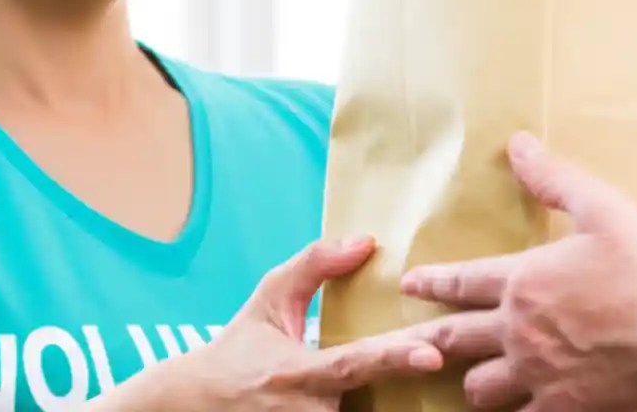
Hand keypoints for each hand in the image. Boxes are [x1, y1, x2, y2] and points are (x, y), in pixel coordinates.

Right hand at [180, 237, 443, 409]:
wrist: (195, 407)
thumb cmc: (240, 351)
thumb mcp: (269, 300)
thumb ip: (315, 265)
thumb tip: (366, 241)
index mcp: (299, 375)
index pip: (353, 364)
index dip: (394, 359)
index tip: (433, 355)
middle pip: (373, 404)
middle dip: (406, 389)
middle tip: (441, 365)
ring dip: (391, 405)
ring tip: (413, 383)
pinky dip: (369, 410)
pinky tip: (384, 397)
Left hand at [401, 132, 636, 410]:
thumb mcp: (601, 207)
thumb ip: (554, 178)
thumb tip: (518, 144)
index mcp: (523, 281)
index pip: (462, 281)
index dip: (432, 282)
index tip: (410, 283)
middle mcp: (518, 330)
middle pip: (455, 336)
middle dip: (430, 334)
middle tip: (408, 337)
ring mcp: (537, 373)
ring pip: (479, 388)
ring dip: (475, 380)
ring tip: (477, 377)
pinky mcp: (563, 406)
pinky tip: (523, 407)